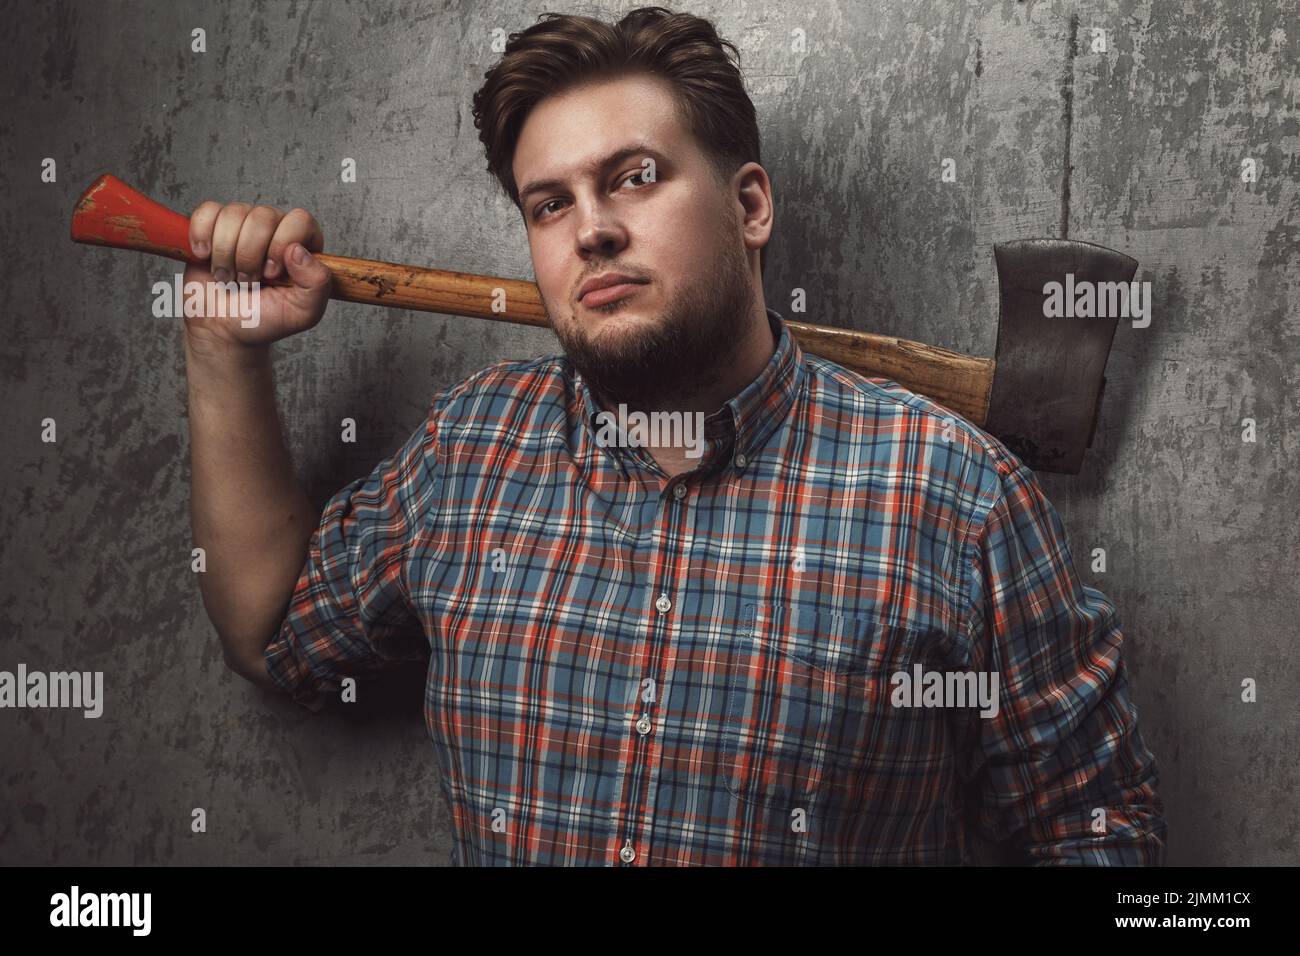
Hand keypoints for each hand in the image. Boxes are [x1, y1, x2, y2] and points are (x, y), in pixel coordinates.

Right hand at [182, 201, 331, 351]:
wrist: (223, 329)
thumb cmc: (263, 319)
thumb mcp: (303, 312)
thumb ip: (317, 282)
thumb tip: (299, 250)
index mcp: (303, 244)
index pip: (299, 220)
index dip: (281, 245)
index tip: (272, 274)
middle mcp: (275, 228)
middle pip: (263, 216)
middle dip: (250, 256)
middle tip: (249, 281)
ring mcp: (243, 224)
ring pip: (233, 213)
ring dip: (225, 253)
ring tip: (229, 276)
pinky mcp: (212, 225)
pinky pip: (206, 211)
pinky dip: (201, 236)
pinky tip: (205, 257)